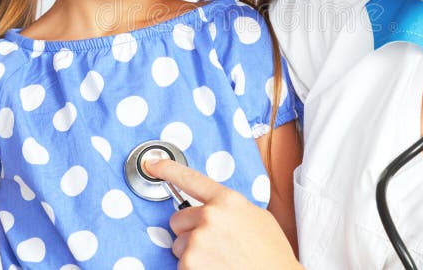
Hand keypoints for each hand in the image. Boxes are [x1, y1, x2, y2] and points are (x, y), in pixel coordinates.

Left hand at [145, 159, 301, 269]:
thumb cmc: (270, 254)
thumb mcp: (256, 217)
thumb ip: (230, 207)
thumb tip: (212, 207)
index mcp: (228, 200)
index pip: (191, 179)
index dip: (168, 169)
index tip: (152, 164)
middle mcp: (211, 215)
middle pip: (178, 219)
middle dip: (190, 231)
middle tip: (214, 244)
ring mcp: (199, 240)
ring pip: (178, 244)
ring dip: (192, 253)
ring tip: (219, 259)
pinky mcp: (190, 263)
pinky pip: (181, 264)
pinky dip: (193, 269)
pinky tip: (216, 268)